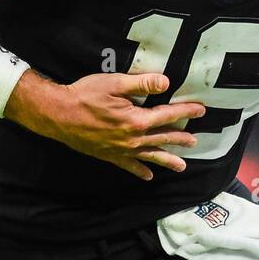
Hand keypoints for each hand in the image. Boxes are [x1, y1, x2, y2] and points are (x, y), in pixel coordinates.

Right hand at [19, 72, 204, 180]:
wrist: (58, 115)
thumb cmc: (85, 95)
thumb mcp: (114, 83)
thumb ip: (141, 84)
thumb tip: (166, 82)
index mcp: (136, 120)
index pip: (167, 115)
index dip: (185, 112)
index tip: (200, 110)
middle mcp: (132, 139)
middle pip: (162, 138)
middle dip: (180, 138)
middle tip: (194, 141)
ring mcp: (121, 150)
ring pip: (149, 156)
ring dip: (166, 160)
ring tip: (181, 166)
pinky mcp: (109, 155)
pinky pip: (129, 166)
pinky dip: (139, 171)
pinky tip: (148, 176)